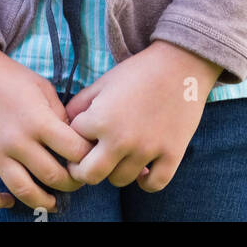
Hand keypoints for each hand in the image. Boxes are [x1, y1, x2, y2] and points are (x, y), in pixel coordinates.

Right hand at [0, 43, 95, 212]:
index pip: (74, 150)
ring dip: (42, 202)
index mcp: (38, 120)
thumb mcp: (41, 85)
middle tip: (75, 183)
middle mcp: (17, 140)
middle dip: (70, 184)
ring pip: (22, 191)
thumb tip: (70, 139)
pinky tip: (9, 201)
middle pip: (52, 176)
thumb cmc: (8, 74)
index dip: (87, 158)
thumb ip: (58, 113)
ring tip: (52, 203)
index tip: (89, 159)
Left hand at [63, 41, 222, 192]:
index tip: (84, 134)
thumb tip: (65, 124)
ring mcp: (147, 150)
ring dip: (116, 170)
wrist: (181, 62)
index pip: (74, 143)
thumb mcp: (104, 81)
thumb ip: (80, 104)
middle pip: (90, 176)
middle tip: (89, 161)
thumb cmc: (139, 70)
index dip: (77, 137)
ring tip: (120, 156)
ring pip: (119, 180)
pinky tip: (143, 169)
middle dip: (84, 169)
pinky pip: (153, 185)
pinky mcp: (171, 154)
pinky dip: (146, 181)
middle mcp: (121, 140)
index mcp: (101, 120)